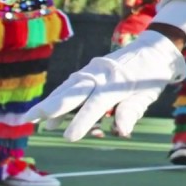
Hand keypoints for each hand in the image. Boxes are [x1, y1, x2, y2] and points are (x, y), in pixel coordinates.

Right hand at [22, 30, 184, 139]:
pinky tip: (47, 112)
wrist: (153, 48)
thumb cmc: (152, 76)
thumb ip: (132, 111)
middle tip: (31, 119)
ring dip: (50, 102)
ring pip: (68, 87)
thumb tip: (121, 132)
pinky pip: (72, 85)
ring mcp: (94, 70)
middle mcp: (102, 73)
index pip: (96, 103)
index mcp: (118, 81)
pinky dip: (59, 97)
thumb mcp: (148, 94)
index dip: (82, 121)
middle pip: (74, 91)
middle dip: (52, 106)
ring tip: (31, 118)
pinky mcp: (90, 70)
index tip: (68, 137)